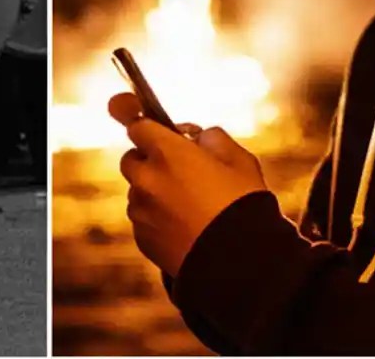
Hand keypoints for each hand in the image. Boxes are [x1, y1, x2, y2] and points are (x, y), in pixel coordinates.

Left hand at [111, 92, 268, 277]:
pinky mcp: (142, 237)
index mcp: (167, 152)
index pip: (137, 124)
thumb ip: (213, 138)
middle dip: (150, 158)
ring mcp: (141, 210)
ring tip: (189, 203)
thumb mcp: (240, 160)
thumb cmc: (243, 205)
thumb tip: (198, 136)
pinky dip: (156, 216)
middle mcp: (147, 179)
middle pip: (132, 158)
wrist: (240, 263)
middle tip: (179, 167)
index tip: (131, 113)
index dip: (139, 119)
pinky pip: (143, 217)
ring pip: (138, 190)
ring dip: (153, 189)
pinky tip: (185, 225)